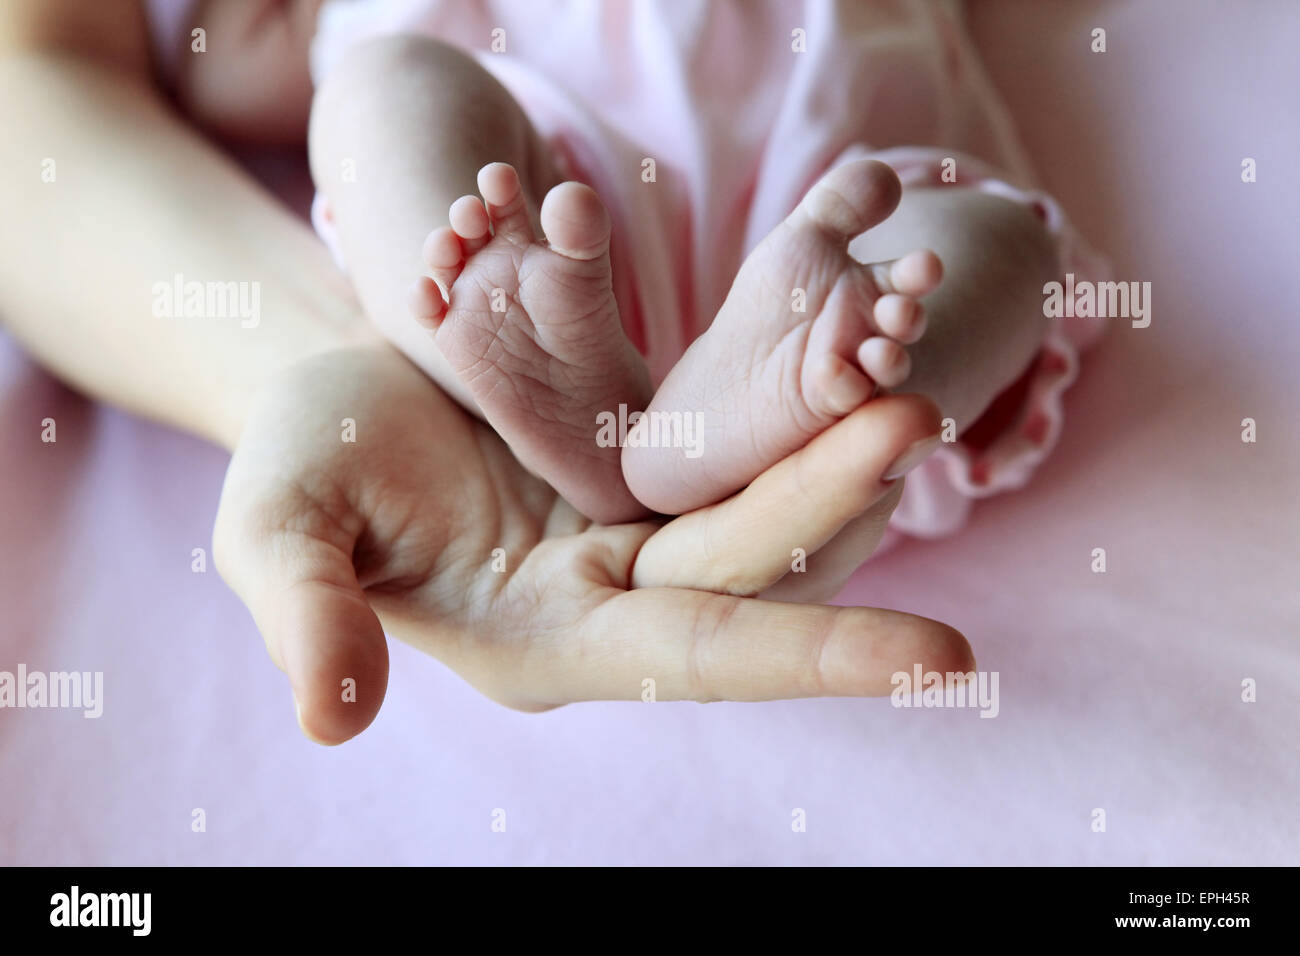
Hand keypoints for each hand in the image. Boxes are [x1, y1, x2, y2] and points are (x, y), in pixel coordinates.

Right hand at [213, 345, 970, 742]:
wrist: (341, 389)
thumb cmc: (304, 459)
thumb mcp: (281, 523)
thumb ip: (306, 609)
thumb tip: (332, 720)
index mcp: (546, 640)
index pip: (695, 657)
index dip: (814, 658)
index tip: (945, 656)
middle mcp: (616, 604)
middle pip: (753, 569)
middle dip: (834, 503)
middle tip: (913, 416)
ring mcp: (641, 535)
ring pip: (764, 511)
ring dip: (841, 463)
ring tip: (908, 388)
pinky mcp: (650, 473)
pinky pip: (745, 458)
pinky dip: (802, 428)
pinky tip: (860, 381)